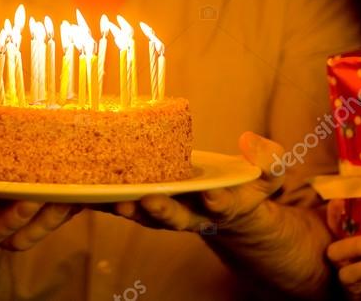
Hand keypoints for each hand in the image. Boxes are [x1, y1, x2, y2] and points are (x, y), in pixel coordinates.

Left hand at [110, 131, 284, 232]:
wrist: (225, 212)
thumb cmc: (246, 187)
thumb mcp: (266, 176)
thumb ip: (269, 162)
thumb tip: (252, 142)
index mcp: (226, 208)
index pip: (224, 207)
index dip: (219, 203)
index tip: (214, 197)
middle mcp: (194, 215)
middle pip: (177, 218)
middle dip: (164, 210)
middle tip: (150, 200)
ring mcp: (168, 213)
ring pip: (147, 216)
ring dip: (131, 209)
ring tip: (115, 200)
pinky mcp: (147, 207)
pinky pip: (127, 206)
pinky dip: (109, 202)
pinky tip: (91, 193)